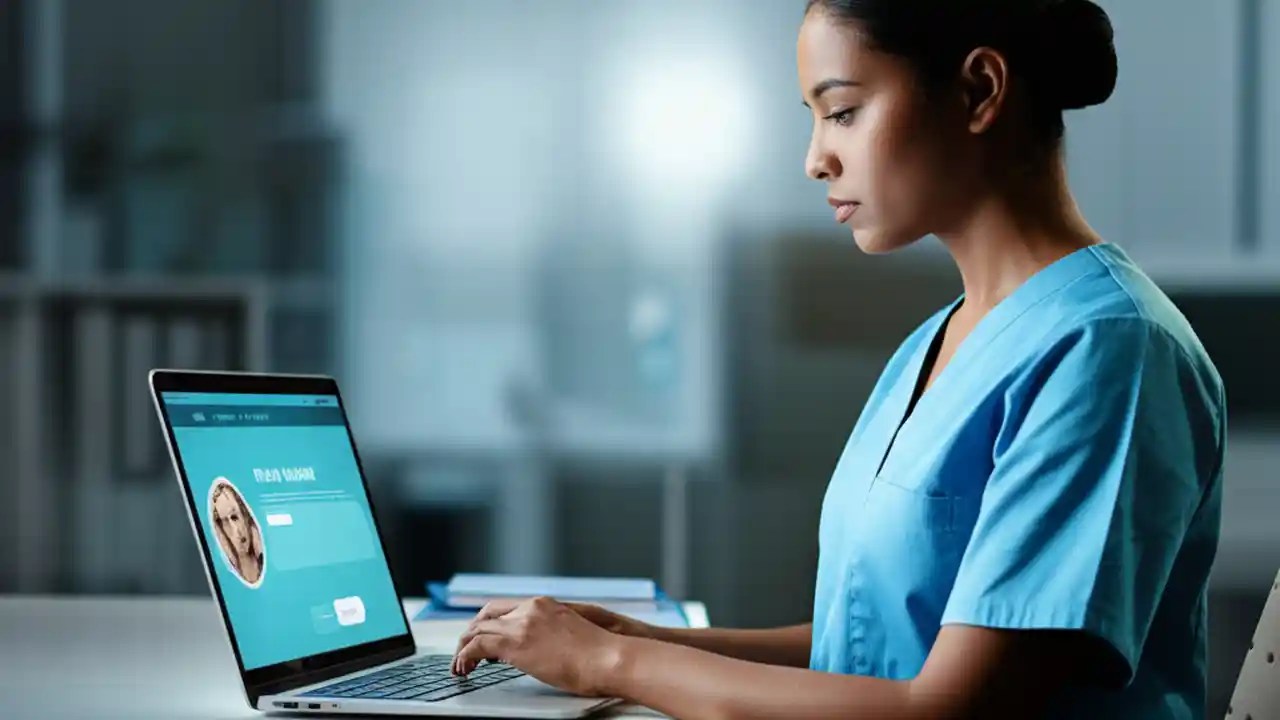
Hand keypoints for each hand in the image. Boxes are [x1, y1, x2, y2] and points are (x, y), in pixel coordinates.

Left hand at [451, 596, 626, 696]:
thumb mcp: (571, 635)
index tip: (484, 640)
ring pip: (477, 629)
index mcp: (544, 604)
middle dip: (472, 633)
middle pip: (487, 614)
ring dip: (464, 647)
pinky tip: (464, 669)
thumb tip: (538, 650)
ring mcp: (522, 623)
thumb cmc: (600, 655)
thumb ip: (550, 635)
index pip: (506, 608)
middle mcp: (530, 608)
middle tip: (466, 653)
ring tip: (461, 666)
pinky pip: (477, 645)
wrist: (609, 657)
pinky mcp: (515, 642)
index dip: (489, 623)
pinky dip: (465, 656)